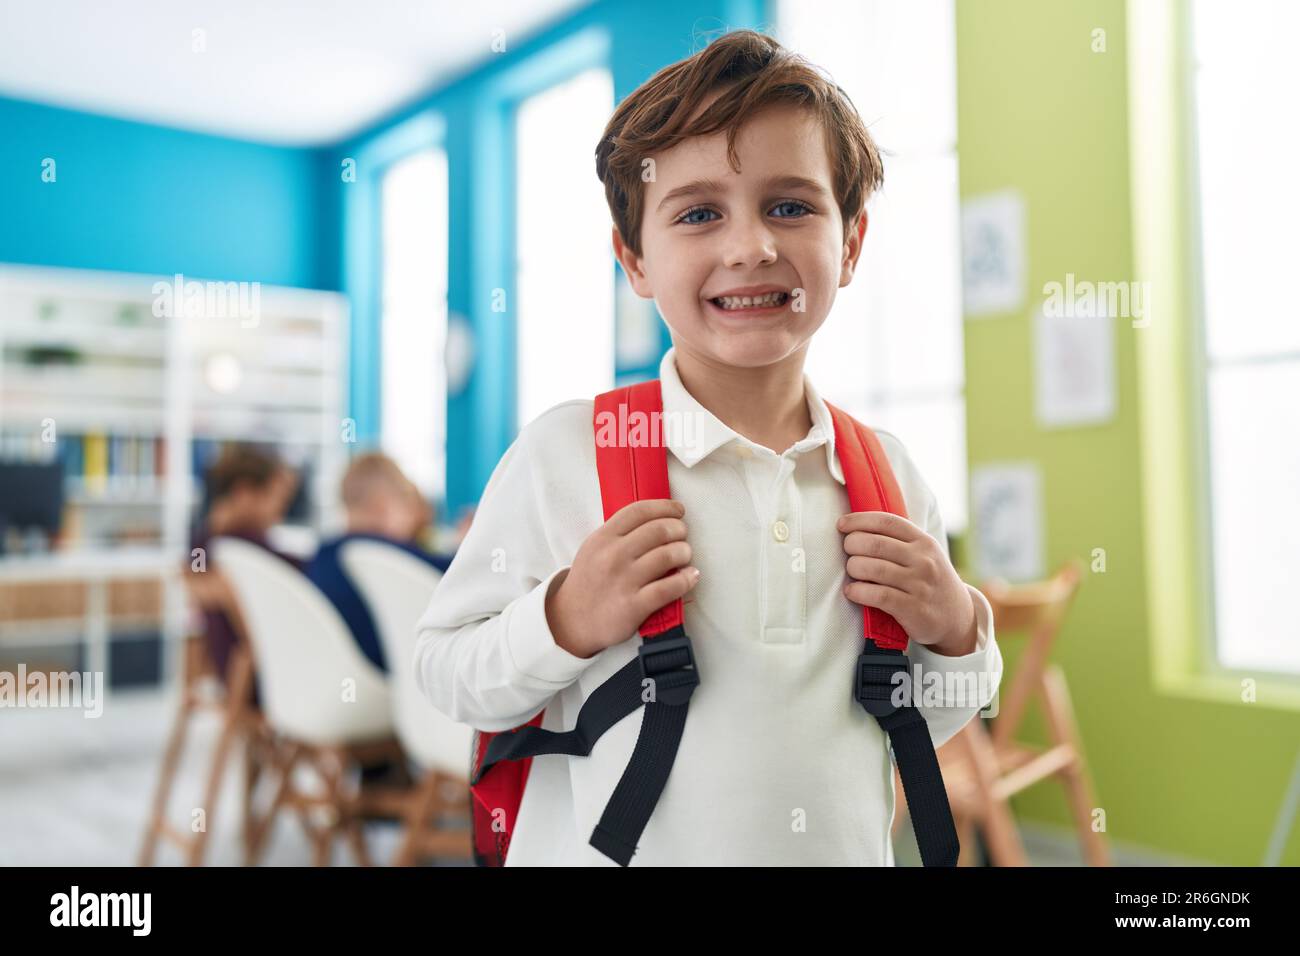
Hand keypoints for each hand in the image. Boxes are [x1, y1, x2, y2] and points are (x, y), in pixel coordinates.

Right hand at [545, 499, 700, 658]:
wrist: (572, 620)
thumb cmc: (589, 582)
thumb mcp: (594, 548)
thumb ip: (620, 533)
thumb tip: (657, 518)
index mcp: (603, 538)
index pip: (639, 511)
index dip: (665, 507)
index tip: (678, 511)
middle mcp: (613, 556)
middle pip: (658, 530)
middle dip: (678, 529)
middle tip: (682, 535)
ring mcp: (624, 581)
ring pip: (667, 555)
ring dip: (684, 552)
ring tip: (685, 555)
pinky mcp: (634, 605)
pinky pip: (669, 587)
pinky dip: (686, 579)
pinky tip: (690, 576)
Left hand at [837, 511, 977, 655]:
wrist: (958, 618)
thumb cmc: (930, 581)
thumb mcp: (924, 554)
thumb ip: (898, 540)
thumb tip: (857, 527)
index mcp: (924, 542)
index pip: (887, 521)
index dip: (859, 520)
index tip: (842, 524)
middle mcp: (923, 560)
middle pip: (875, 544)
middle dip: (852, 545)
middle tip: (847, 551)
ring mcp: (919, 585)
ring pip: (873, 569)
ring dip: (853, 569)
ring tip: (852, 572)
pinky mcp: (913, 609)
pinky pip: (877, 596)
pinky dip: (858, 592)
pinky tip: (852, 592)